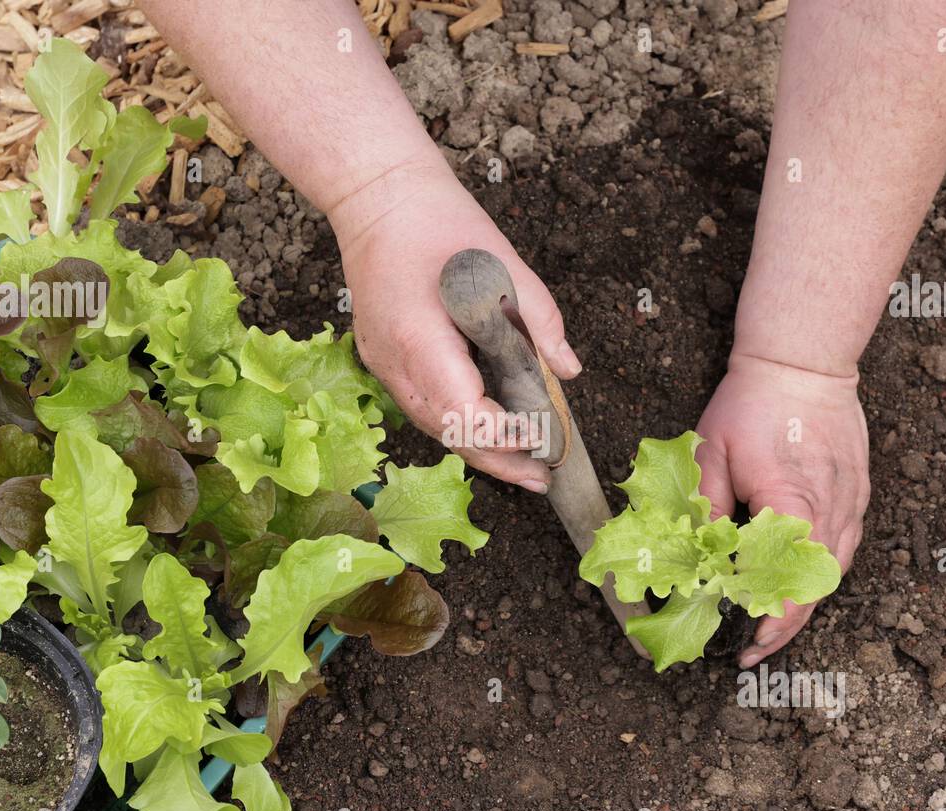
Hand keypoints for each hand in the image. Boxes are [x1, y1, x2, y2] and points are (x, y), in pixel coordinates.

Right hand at [328, 157, 579, 490]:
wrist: (377, 197)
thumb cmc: (439, 221)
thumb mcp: (504, 264)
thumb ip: (538, 322)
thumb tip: (567, 371)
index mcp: (421, 339)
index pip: (463, 414)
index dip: (504, 437)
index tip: (542, 439)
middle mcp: (394, 361)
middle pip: (447, 433)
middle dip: (497, 461)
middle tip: (541, 478)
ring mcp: (382, 364)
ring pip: (433, 425)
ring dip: (478, 448)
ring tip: (523, 465)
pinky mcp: (383, 359)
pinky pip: (424, 405)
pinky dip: (458, 423)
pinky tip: (491, 430)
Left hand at [695, 352, 869, 666]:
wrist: (803, 362)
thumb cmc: (752, 404)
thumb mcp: (711, 455)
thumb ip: (706, 511)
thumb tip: (699, 560)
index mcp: (794, 503)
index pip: (790, 582)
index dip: (772, 622)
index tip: (749, 646)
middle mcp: (832, 510)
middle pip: (816, 588)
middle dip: (787, 626)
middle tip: (755, 650)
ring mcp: (852, 503)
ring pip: (834, 573)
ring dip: (805, 603)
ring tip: (773, 627)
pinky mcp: (858, 494)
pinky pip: (843, 548)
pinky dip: (820, 573)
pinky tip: (798, 584)